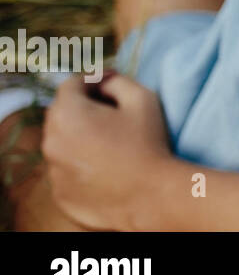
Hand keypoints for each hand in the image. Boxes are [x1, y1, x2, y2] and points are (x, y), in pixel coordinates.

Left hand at [42, 72, 177, 230]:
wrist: (151, 195)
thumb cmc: (148, 143)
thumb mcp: (142, 99)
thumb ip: (117, 81)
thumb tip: (103, 82)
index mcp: (68, 114)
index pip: (70, 85)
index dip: (91, 80)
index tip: (110, 83)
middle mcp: (51, 141)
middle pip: (61, 113)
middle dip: (82, 107)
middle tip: (112, 113)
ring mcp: (53, 170)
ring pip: (62, 142)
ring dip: (80, 136)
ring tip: (110, 142)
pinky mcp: (59, 194)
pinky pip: (66, 169)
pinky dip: (80, 163)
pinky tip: (105, 166)